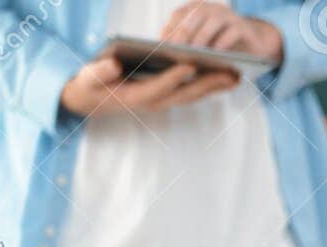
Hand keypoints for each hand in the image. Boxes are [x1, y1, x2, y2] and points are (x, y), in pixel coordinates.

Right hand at [60, 57, 237, 118]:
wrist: (93, 100)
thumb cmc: (92, 84)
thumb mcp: (88, 77)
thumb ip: (98, 72)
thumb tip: (113, 65)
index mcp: (136, 96)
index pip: (158, 86)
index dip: (173, 76)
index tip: (190, 64)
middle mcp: (154, 101)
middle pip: (185, 93)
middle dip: (208, 84)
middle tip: (230, 74)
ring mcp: (163, 100)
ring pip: (193, 94)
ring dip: (215, 86)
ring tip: (237, 76)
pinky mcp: (168, 96)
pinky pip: (192, 92)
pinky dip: (210, 85)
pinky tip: (226, 76)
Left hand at [162, 2, 283, 60]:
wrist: (252, 43)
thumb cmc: (219, 46)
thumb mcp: (200, 43)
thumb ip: (185, 44)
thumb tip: (165, 56)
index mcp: (195, 10)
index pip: (178, 16)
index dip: (169, 30)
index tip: (162, 47)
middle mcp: (210, 8)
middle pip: (193, 18)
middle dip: (183, 35)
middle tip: (175, 51)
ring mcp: (227, 15)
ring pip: (212, 22)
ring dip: (202, 38)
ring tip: (194, 53)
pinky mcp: (242, 27)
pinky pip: (231, 32)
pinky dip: (223, 42)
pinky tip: (216, 54)